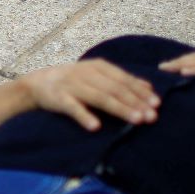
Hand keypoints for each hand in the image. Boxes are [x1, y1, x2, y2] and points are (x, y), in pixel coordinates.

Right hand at [12, 60, 159, 131]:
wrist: (37, 83)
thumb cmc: (73, 81)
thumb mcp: (97, 75)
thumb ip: (120, 80)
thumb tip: (148, 87)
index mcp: (99, 67)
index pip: (124, 79)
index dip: (141, 92)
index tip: (157, 104)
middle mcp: (87, 74)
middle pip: (115, 89)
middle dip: (135, 103)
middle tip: (151, 116)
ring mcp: (72, 85)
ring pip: (100, 97)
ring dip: (119, 109)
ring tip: (135, 120)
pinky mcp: (58, 98)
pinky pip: (73, 108)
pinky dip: (84, 116)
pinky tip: (95, 127)